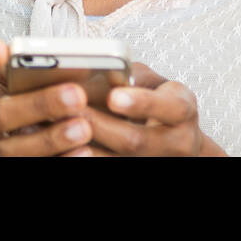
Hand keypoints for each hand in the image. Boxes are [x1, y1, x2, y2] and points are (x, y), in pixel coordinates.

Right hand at [0, 40, 94, 155]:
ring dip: (48, 140)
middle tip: (76, 95)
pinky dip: (56, 161)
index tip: (1, 48)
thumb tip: (54, 61)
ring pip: (8, 151)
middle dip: (37, 105)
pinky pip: (23, 168)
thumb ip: (15, 70)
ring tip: (83, 128)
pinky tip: (81, 152)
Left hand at [59, 62, 226, 155]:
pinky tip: (64, 148)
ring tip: (58, 129)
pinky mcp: (137, 169)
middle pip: (134, 140)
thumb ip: (129, 75)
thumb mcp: (153, 80)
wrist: (178, 138)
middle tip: (70, 108)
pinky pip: (111, 166)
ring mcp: (156, 161)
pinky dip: (84, 157)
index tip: (114, 97)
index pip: (168, 106)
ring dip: (86, 148)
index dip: (141, 103)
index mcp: (181, 109)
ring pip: (119, 160)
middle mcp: (176, 141)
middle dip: (98, 125)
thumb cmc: (158, 101)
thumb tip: (95, 72)